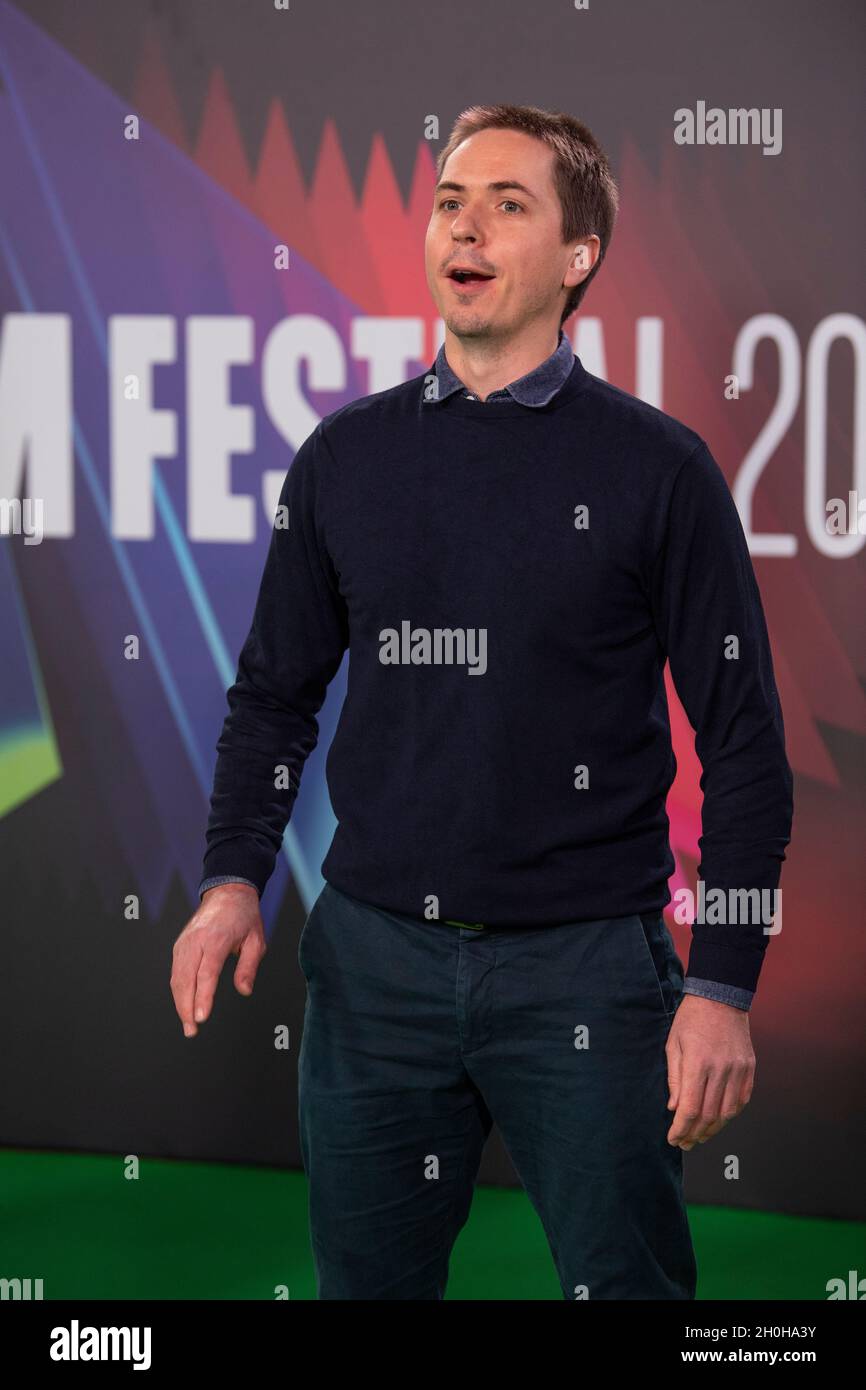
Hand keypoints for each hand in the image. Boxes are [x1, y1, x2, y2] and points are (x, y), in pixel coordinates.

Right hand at [170, 883, 266, 1037]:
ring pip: (177, 978)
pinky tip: (184, 1005)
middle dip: (186, 1007)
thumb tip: (244, 991)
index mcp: (216, 938)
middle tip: (192, 1030)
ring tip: (188, 1024)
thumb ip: (249, 966)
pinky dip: (178, 991)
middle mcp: (196, 940)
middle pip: (185, 979)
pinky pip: (176, 972)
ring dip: (180, 1003)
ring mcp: (185, 942)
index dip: (203, 997)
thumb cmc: (244, 916)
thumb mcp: (256, 940)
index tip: (201, 1017)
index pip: (206, 973)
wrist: (227, 892)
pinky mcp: (180, 945)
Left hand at [665, 993, 754, 1149]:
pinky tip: (719, 1120)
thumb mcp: (673, 1045)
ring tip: (700, 1136)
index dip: (680, 1129)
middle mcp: (721, 1069)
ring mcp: (738, 1070)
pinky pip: (741, 1100)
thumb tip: (674, 1109)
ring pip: (727, 1112)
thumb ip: (674, 1079)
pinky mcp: (749, 1068)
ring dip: (713, 1129)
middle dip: (694, 1134)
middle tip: (685, 1143)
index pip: (690, 1108)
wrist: (721, 997)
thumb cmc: (691, 1019)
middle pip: (708, 1115)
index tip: (673, 1139)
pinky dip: (730, 1114)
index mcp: (698, 1064)